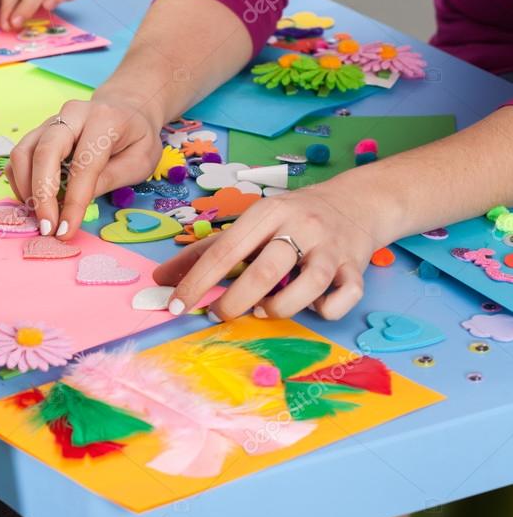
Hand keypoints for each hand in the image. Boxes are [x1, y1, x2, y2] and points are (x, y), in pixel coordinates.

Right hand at [7, 95, 162, 237]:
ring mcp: (51, 121)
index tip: (66, 230)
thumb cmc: (136, 137)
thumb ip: (111, 179)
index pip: (84, 164)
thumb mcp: (140, 161)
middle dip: (41, 195)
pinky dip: (20, 182)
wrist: (127, 108)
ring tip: (40, 216)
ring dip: (26, 190)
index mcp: (104, 120)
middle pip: (44, 152)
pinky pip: (18, 156)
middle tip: (47, 227)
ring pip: (22, 153)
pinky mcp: (38, 131)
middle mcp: (72, 114)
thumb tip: (77, 205)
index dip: (73, 201)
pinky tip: (34, 200)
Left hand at [154, 185, 379, 320]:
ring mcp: (330, 247)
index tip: (176, 305)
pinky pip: (345, 296)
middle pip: (265, 271)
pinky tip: (313, 306)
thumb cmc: (290, 218)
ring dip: (280, 308)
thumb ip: (206, 251)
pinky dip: (327, 309)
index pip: (224, 250)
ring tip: (263, 310)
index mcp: (266, 213)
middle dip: (235, 301)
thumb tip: (161, 278)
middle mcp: (299, 227)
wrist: (355, 202)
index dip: (196, 282)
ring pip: (308, 286)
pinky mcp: (356, 267)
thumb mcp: (249, 224)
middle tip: (219, 314)